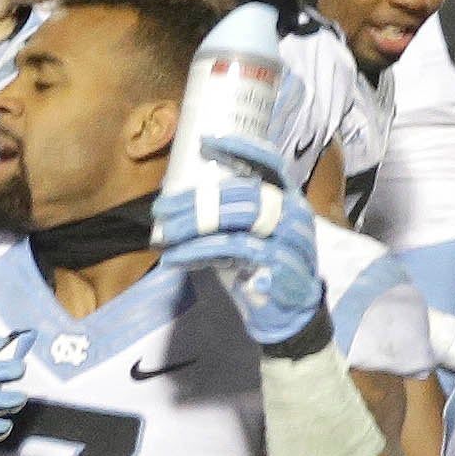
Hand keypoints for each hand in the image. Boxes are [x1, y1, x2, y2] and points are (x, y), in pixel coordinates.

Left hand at [151, 129, 324, 349]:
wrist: (287, 314)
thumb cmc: (259, 268)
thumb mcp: (242, 235)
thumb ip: (223, 215)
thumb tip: (175, 199)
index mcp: (288, 199)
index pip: (271, 163)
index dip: (242, 149)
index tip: (205, 141)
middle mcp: (294, 213)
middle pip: (244, 193)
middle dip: (196, 199)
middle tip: (160, 210)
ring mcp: (292, 239)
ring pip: (240, 218)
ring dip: (194, 225)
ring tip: (162, 236)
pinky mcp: (281, 265)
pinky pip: (236, 250)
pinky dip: (200, 252)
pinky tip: (175, 258)